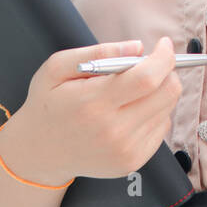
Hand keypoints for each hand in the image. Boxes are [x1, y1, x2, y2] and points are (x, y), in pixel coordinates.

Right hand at [10, 38, 181, 182]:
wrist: (39, 153)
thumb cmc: (48, 104)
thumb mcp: (57, 68)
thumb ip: (98, 52)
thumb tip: (137, 47)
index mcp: (92, 103)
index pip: (147, 78)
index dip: (163, 57)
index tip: (163, 45)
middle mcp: (112, 130)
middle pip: (166, 93)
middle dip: (167, 71)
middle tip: (152, 64)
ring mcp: (125, 150)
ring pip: (167, 109)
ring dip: (160, 92)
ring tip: (134, 90)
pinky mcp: (132, 162)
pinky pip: (162, 128)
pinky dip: (154, 113)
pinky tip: (131, 111)